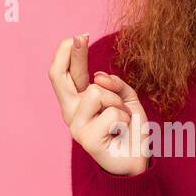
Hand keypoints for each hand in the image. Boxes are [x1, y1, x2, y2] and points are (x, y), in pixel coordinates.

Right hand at [48, 33, 151, 175]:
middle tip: (80, 36)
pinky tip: (122, 132)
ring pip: (96, 92)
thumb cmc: (129, 129)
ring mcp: (76, 126)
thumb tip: (98, 76)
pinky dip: (125, 119)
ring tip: (121, 118)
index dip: (67, 52)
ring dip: (117, 101)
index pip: (63, 73)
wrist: (136, 160)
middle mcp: (71, 112)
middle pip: (59, 76)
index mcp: (77, 101)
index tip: (78, 35)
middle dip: (72, 53)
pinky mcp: (86, 139)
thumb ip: (115, 84)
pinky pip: (112, 113)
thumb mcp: (126, 99)